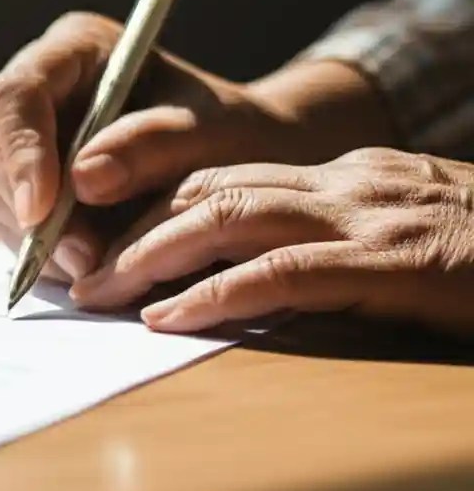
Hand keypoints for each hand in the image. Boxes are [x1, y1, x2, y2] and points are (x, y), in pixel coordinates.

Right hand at [0, 11, 390, 281]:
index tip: (42, 208)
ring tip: (102, 265)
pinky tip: (96, 265)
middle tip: (86, 258)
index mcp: (76, 50)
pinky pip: (15, 229)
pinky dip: (49, 256)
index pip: (19, 93)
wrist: (243, 165)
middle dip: (34, 209)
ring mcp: (28, 143)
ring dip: (42, 241)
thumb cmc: (232, 135)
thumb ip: (154, 145)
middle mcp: (40, 92)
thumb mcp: (211, 132)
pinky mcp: (29, 189)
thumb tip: (83, 178)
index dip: (21, 149)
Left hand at [70, 148, 473, 337]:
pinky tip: (172, 314)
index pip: (230, 176)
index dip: (159, 205)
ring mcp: (373, 216)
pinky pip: (287, 273)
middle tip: (83, 268)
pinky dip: (218, 292)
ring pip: (235, 217)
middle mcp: (350, 183)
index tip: (107, 234)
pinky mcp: (397, 262)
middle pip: (216, 190)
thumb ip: (334, 244)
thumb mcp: (406, 235)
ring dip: (156, 254)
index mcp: (348, 176)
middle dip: (138, 226)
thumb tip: (251, 274)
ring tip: (104, 289)